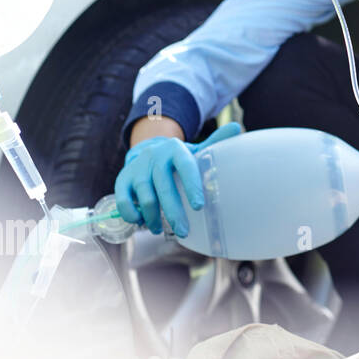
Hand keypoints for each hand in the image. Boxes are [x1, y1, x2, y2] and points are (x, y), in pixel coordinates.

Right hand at [113, 123, 241, 236]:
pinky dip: (132, 214)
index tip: (199, 206)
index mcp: (175, 150)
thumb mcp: (194, 149)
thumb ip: (214, 142)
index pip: (185, 166)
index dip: (192, 185)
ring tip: (161, 230)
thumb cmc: (176, 157)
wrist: (145, 150)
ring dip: (153, 217)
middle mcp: (155, 157)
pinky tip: (142, 222)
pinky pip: (124, 201)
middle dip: (174, 212)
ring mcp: (137, 169)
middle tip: (184, 231)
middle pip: (164, 187)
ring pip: (145, 197)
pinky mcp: (123, 180)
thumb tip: (236, 127)